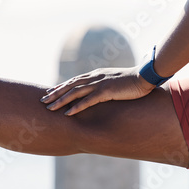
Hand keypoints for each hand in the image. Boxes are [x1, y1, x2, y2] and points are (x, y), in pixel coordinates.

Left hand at [41, 67, 155, 115]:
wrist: (145, 77)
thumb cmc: (133, 80)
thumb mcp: (116, 81)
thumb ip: (106, 85)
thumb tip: (102, 92)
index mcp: (97, 74)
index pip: (74, 80)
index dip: (61, 86)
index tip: (50, 92)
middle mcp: (95, 77)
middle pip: (70, 85)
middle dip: (55, 93)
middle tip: (42, 100)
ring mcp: (100, 84)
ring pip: (75, 92)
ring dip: (61, 100)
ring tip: (50, 108)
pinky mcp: (106, 91)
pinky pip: (88, 100)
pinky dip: (76, 107)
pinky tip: (67, 113)